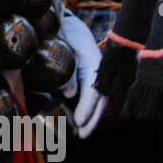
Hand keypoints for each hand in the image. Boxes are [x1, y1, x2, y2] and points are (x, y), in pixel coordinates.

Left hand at [61, 11, 106, 137]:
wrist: (70, 27)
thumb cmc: (65, 36)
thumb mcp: (63, 48)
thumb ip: (67, 72)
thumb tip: (69, 93)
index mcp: (93, 62)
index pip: (94, 90)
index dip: (88, 108)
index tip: (80, 122)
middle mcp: (97, 72)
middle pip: (99, 100)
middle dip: (91, 119)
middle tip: (82, 135)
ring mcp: (94, 77)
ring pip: (96, 102)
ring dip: (89, 119)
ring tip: (80, 134)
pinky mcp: (88, 82)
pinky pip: (88, 99)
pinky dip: (83, 112)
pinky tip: (75, 125)